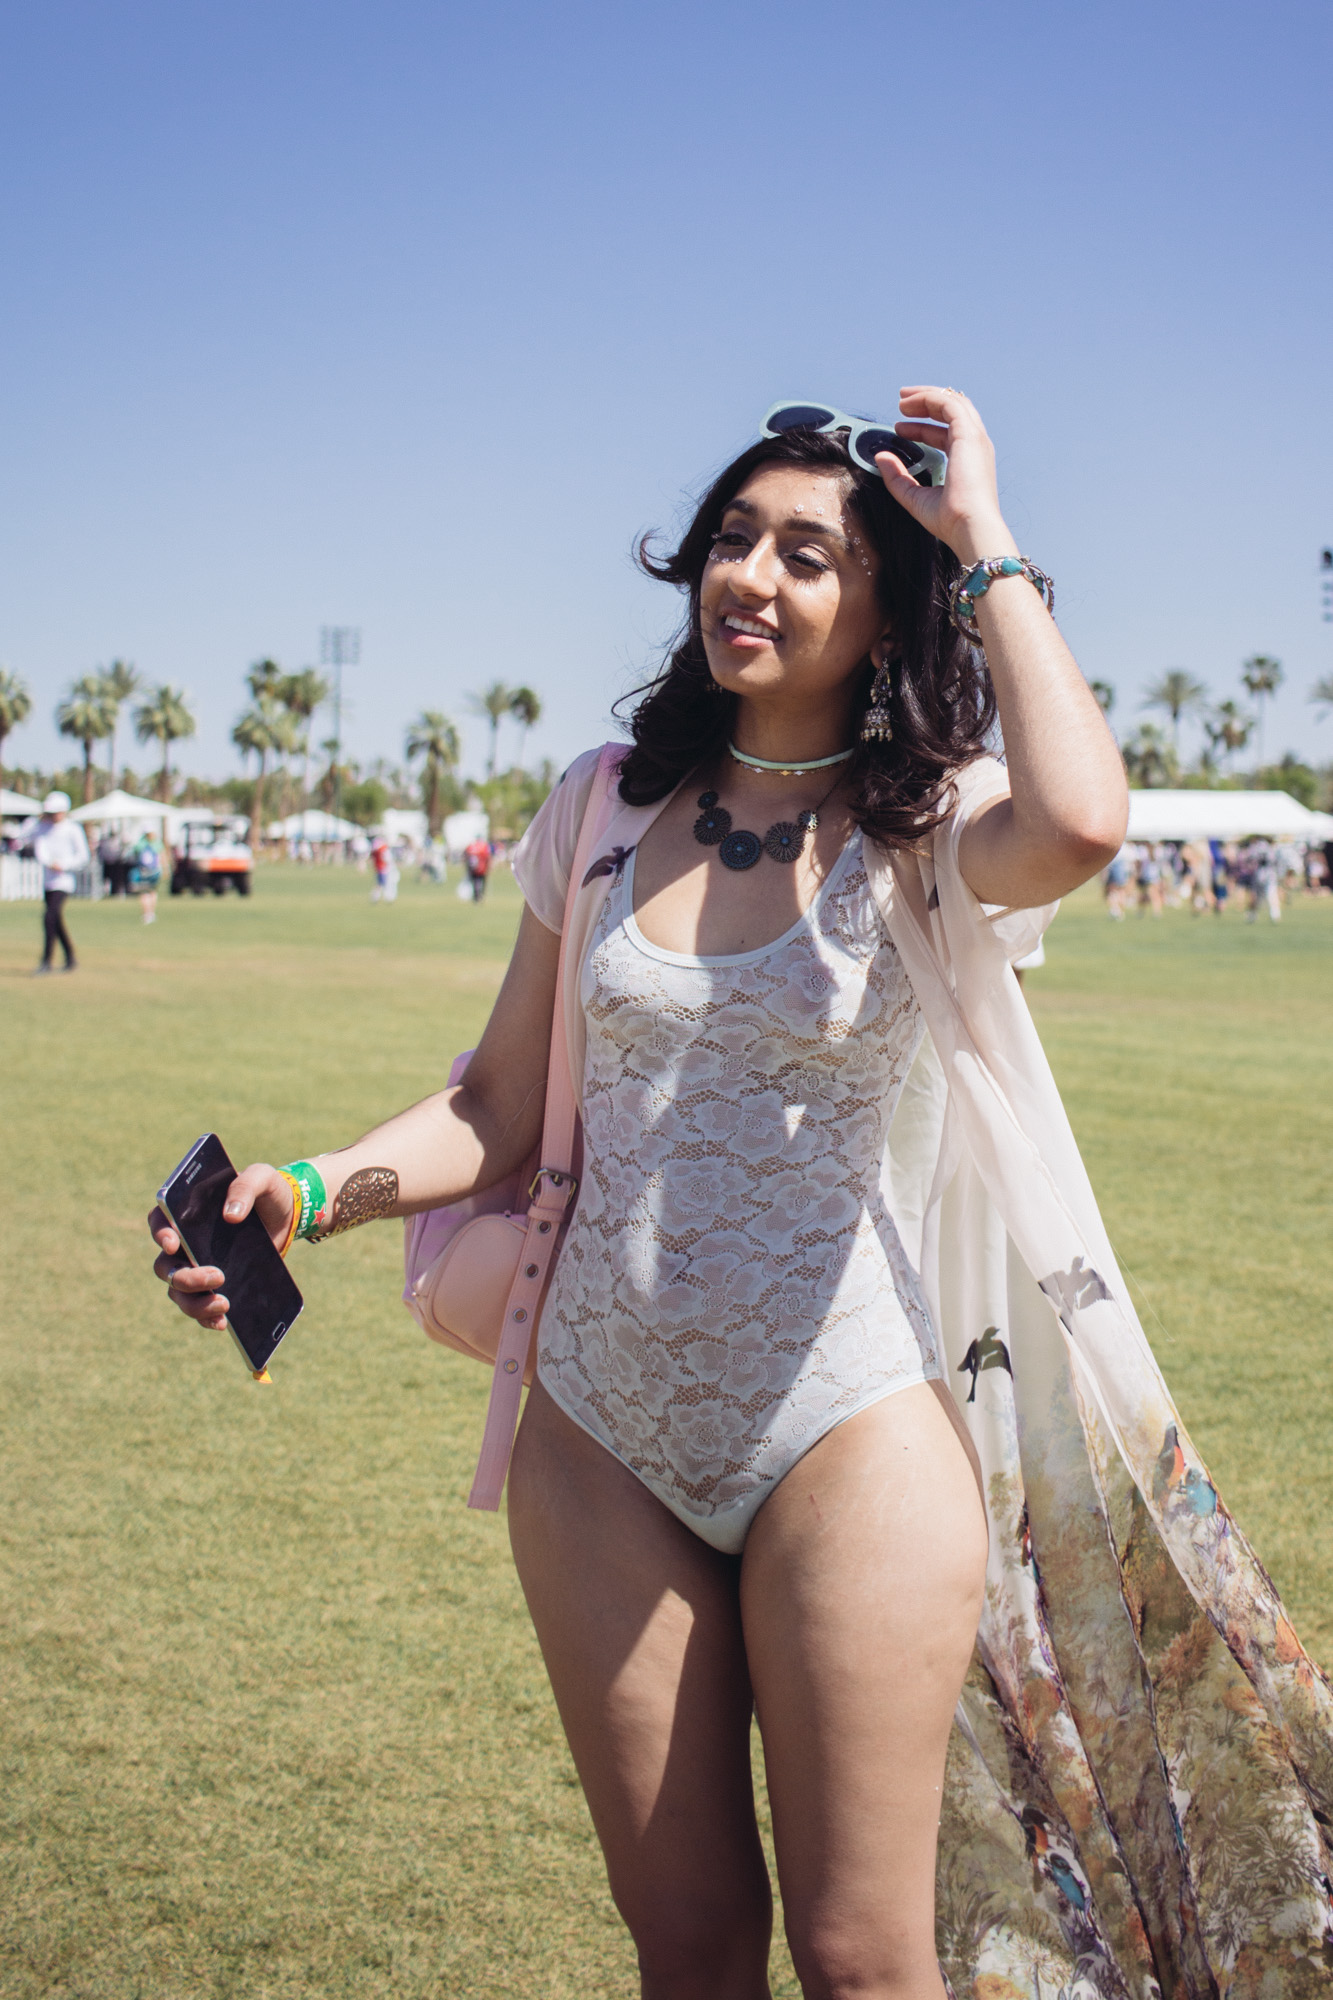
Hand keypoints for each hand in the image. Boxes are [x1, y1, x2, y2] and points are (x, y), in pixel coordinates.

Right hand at [148, 1165, 294, 1331]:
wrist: (287, 1216)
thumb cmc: (267, 1192)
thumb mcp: (262, 1178)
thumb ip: (246, 1186)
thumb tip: (231, 1215)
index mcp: (187, 1212)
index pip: (159, 1221)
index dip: (160, 1234)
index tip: (174, 1243)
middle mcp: (184, 1242)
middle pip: (166, 1265)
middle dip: (187, 1277)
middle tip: (217, 1276)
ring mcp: (196, 1266)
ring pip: (178, 1291)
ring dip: (195, 1303)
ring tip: (224, 1305)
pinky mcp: (213, 1285)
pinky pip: (199, 1307)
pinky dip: (207, 1318)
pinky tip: (223, 1322)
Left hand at [875, 386, 1017, 567]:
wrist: (969, 527)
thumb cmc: (950, 520)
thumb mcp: (916, 497)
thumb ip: (898, 478)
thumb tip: (880, 457)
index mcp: (968, 461)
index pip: (946, 434)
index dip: (922, 429)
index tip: (899, 429)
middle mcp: (975, 446)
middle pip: (953, 412)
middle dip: (927, 402)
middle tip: (901, 402)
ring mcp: (974, 438)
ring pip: (953, 402)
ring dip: (926, 396)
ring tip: (902, 398)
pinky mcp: (969, 434)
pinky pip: (948, 404)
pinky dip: (928, 398)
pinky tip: (908, 402)